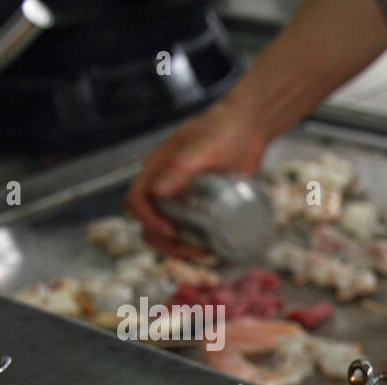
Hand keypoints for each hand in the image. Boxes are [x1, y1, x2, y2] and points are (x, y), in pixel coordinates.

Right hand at [125, 97, 268, 256]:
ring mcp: (184, 194)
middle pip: (150, 221)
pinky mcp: (203, 202)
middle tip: (194, 250)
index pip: (137, 200)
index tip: (170, 231)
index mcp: (157, 169)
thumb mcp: (202, 149)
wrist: (249, 128)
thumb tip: (156, 193)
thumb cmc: (224, 130)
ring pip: (171, 228)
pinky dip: (198, 241)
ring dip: (181, 247)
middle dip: (166, 242)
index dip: (147, 219)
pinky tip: (214, 250)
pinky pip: (193, 226)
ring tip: (206, 253)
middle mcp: (166, 183)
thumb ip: (180, 167)